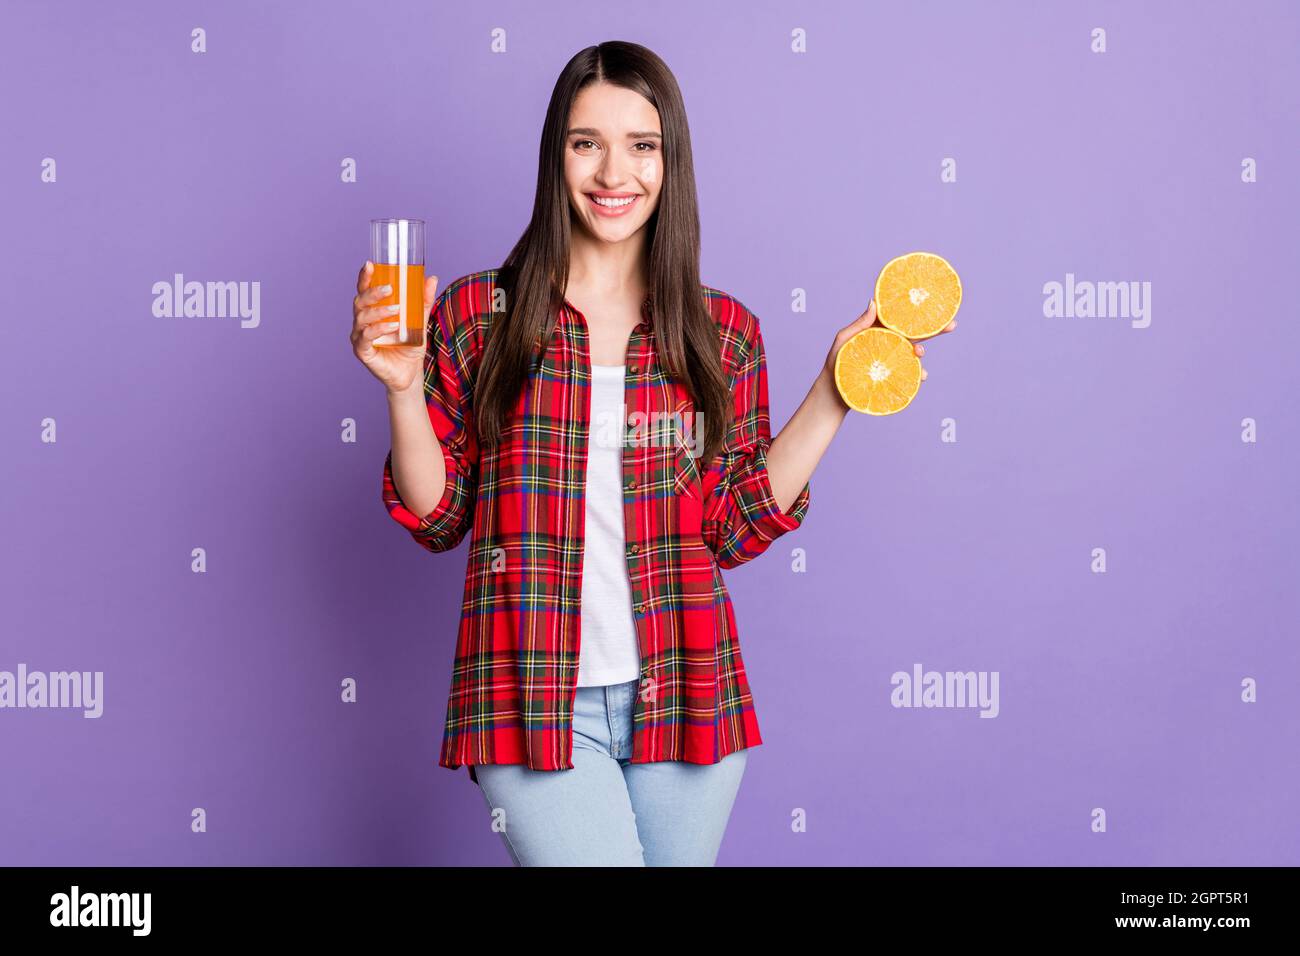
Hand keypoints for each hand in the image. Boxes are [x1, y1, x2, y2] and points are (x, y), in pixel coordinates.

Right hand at [350, 261, 439, 394]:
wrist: (410, 374)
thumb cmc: (410, 346)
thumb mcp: (420, 321)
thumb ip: (423, 301)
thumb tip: (431, 278)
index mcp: (372, 311)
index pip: (364, 290)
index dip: (364, 277)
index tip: (370, 264)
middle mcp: (362, 322)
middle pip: (359, 301)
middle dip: (372, 292)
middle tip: (389, 288)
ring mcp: (360, 336)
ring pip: (361, 317)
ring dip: (378, 311)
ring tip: (396, 309)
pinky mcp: (362, 351)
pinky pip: (366, 337)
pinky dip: (378, 329)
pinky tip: (392, 326)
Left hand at [823, 298, 956, 383]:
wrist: (833, 391)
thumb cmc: (835, 362)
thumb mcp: (844, 340)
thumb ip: (859, 324)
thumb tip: (874, 301)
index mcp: (880, 331)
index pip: (900, 318)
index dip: (916, 311)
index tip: (933, 304)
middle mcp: (890, 344)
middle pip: (915, 334)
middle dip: (935, 329)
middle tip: (952, 324)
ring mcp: (894, 361)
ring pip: (915, 354)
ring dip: (921, 352)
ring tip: (919, 354)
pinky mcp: (895, 377)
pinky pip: (912, 375)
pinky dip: (919, 375)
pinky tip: (920, 376)